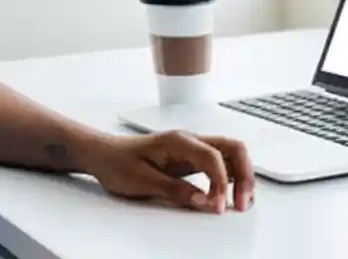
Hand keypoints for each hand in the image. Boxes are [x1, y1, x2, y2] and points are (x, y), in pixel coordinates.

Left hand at [84, 130, 254, 213]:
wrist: (103, 154)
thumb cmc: (118, 163)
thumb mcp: (143, 182)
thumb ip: (176, 191)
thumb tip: (205, 201)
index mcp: (178, 141)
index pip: (213, 157)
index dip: (221, 184)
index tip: (219, 207)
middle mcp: (189, 140)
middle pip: (233, 148)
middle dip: (245, 175)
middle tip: (242, 203)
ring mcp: (192, 148)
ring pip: (230, 154)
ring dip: (241, 176)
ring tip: (241, 203)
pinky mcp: (191, 159)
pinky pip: (220, 163)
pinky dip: (231, 178)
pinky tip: (229, 195)